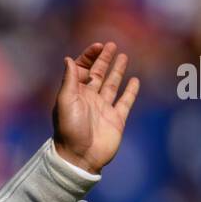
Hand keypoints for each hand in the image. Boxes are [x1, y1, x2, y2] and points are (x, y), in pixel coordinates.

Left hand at [52, 41, 138, 173]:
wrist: (80, 156)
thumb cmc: (69, 129)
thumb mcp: (65, 101)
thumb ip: (69, 80)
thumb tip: (69, 59)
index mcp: (75, 93)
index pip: (83, 69)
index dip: (90, 56)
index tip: (99, 46)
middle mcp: (89, 99)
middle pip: (98, 74)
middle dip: (104, 59)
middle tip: (112, 45)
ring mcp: (103, 108)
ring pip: (112, 85)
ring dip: (117, 71)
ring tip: (124, 56)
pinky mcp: (116, 119)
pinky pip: (125, 102)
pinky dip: (130, 91)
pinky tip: (135, 80)